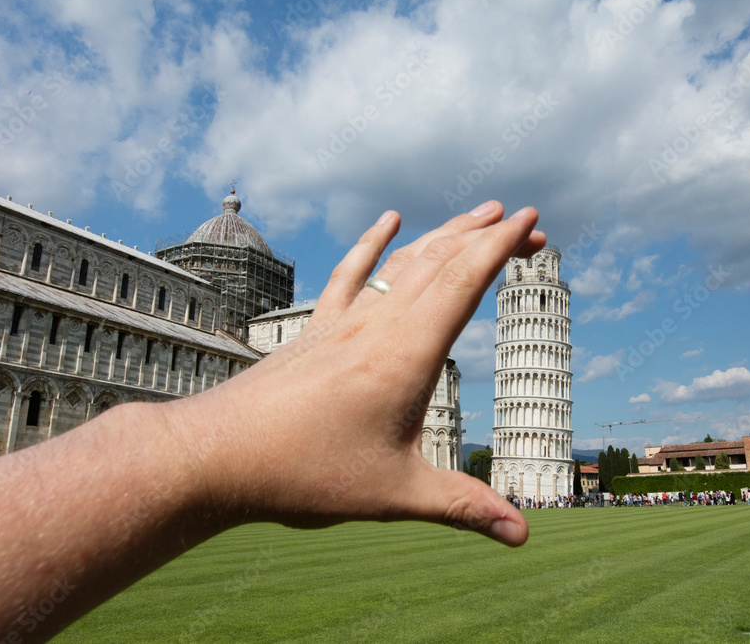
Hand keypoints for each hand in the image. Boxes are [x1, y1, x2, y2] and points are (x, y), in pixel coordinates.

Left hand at [170, 201, 544, 545]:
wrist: (217, 455)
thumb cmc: (304, 474)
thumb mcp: (396, 494)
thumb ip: (464, 507)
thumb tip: (522, 535)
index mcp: (407, 355)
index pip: (465, 281)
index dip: (502, 246)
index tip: (531, 219)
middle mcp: (377, 326)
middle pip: (442, 261)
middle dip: (488, 236)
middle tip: (527, 221)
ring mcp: (344, 322)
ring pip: (403, 261)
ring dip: (444, 234)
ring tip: (476, 215)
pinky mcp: (316, 330)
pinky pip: (351, 273)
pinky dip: (373, 243)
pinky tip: (388, 221)